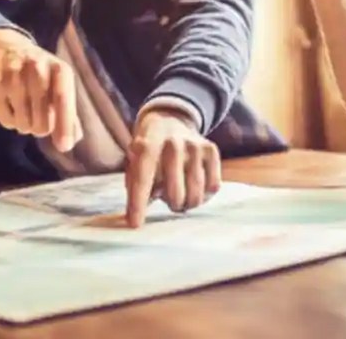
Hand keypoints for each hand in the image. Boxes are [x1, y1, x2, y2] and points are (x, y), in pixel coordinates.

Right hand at [0, 29, 79, 151]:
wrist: (4, 47)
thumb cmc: (40, 73)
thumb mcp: (59, 85)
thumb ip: (69, 113)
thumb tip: (68, 142)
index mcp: (58, 68)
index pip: (63, 99)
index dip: (64, 125)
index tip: (64, 146)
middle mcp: (35, 67)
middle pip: (42, 119)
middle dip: (42, 128)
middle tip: (40, 120)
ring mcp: (11, 76)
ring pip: (23, 124)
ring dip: (26, 125)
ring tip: (26, 111)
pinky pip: (6, 121)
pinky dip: (11, 122)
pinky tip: (12, 107)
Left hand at [124, 108, 221, 227]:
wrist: (170, 121)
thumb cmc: (148, 152)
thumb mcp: (134, 162)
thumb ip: (134, 185)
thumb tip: (132, 218)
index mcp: (147, 144)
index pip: (143, 177)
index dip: (138, 203)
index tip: (134, 224)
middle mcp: (172, 143)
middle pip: (175, 193)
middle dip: (170, 204)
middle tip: (167, 198)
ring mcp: (194, 145)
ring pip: (195, 194)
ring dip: (187, 202)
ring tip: (180, 192)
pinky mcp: (211, 149)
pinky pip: (213, 187)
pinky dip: (204, 195)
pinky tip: (193, 186)